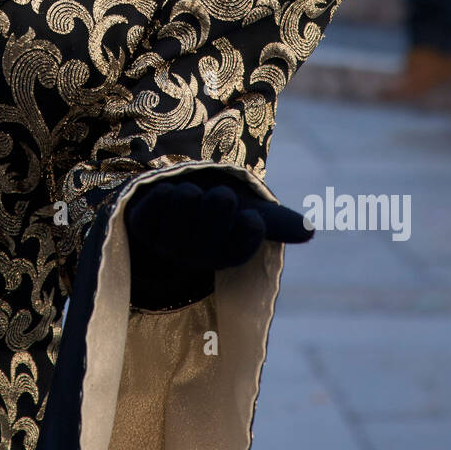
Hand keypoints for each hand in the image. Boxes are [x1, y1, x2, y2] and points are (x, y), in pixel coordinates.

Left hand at [125, 172, 312, 309]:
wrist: (178, 202)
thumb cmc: (221, 210)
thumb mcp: (251, 211)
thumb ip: (278, 220)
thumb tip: (310, 231)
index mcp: (227, 255)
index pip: (241, 248)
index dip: (247, 230)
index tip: (251, 216)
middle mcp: (196, 257)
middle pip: (210, 226)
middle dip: (218, 202)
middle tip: (219, 193)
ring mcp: (166, 244)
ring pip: (182, 210)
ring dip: (189, 195)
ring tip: (191, 192)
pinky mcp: (140, 227)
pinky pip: (152, 208)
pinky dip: (162, 195)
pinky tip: (167, 192)